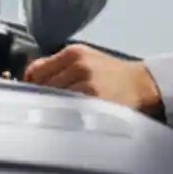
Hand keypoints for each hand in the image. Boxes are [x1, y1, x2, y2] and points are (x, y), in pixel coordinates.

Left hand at [24, 44, 163, 116]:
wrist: (143, 84)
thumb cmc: (112, 74)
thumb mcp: (85, 59)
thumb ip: (57, 66)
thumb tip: (29, 80)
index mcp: (73, 53)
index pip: (36, 71)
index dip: (32, 85)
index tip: (35, 94)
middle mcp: (79, 67)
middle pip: (43, 88)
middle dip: (43, 98)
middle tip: (49, 107)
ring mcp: (87, 86)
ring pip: (54, 102)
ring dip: (54, 110)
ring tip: (62, 114)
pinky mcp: (95, 104)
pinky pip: (69, 113)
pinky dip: (66, 117)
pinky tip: (71, 119)